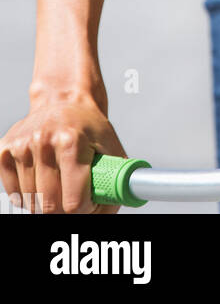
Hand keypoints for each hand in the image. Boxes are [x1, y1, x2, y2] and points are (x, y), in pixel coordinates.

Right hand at [0, 95, 126, 214]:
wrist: (64, 100)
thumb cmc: (88, 127)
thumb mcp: (112, 148)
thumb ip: (118, 181)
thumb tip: (115, 207)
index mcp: (71, 140)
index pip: (73, 202)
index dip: (84, 208)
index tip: (88, 202)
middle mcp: (43, 141)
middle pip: (50, 206)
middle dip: (65, 209)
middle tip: (73, 198)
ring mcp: (22, 145)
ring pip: (30, 202)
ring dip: (45, 201)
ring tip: (58, 183)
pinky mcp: (4, 150)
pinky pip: (13, 193)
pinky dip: (26, 195)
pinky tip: (40, 179)